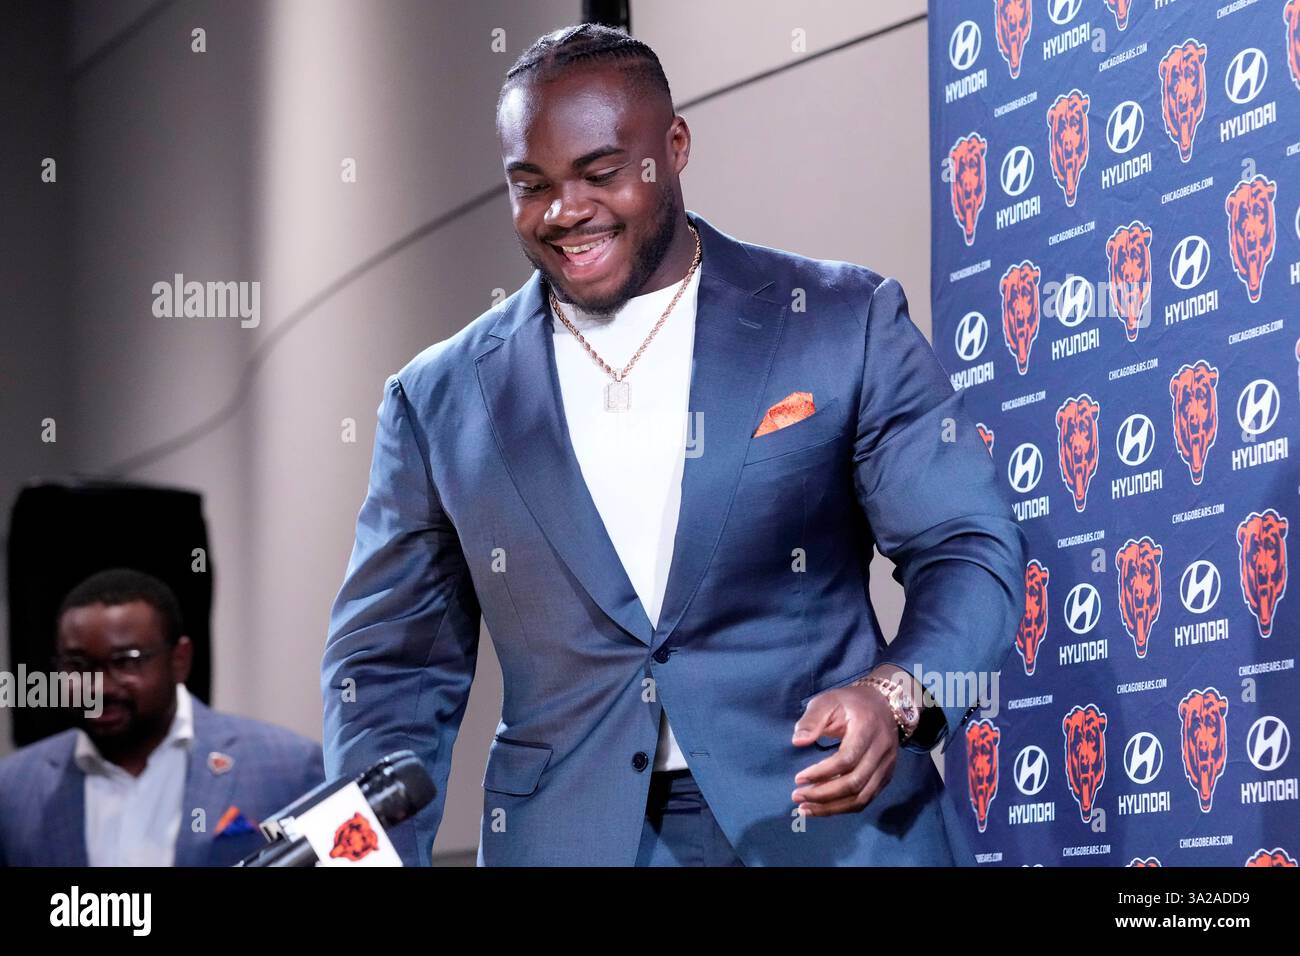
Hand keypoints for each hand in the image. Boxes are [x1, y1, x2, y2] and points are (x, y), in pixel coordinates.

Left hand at [789, 677, 899, 816]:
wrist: (883, 704)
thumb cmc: (849, 703)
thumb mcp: (827, 701)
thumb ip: (811, 720)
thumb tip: (797, 742)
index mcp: (867, 728)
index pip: (847, 759)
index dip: (822, 773)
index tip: (798, 779)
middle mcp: (882, 750)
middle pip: (855, 783)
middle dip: (823, 795)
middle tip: (797, 797)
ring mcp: (887, 766)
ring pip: (862, 797)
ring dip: (832, 807)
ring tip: (806, 809)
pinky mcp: (886, 776)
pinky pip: (866, 799)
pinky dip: (844, 807)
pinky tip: (823, 807)